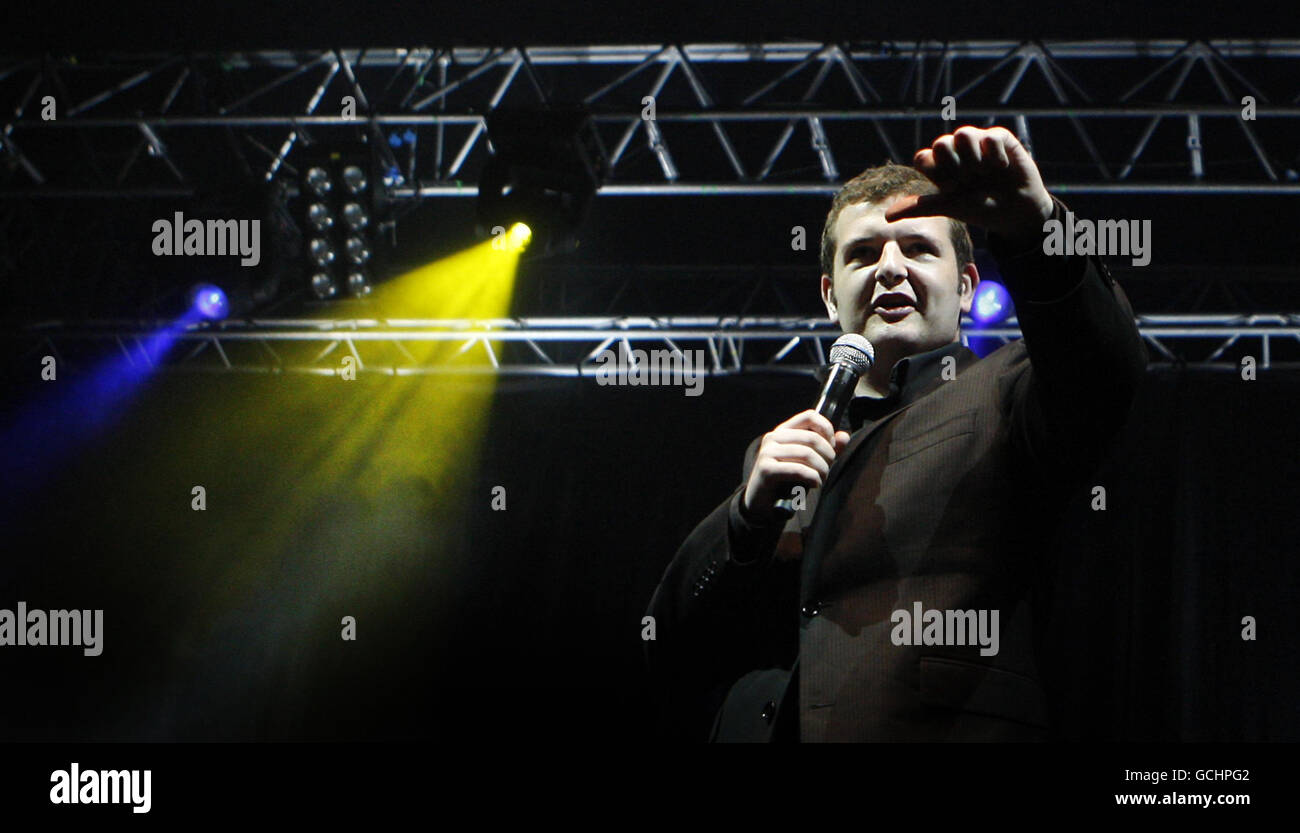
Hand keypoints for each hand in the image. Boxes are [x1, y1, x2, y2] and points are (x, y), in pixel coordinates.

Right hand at [741, 410, 850, 524]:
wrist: (763, 505)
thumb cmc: (787, 482)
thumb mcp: (808, 463)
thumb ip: (826, 449)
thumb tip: (844, 436)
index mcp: (783, 431)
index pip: (810, 416)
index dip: (827, 429)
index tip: (831, 447)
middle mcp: (773, 437)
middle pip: (812, 438)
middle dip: (827, 456)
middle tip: (827, 470)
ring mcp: (767, 452)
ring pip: (807, 454)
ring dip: (822, 469)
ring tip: (822, 479)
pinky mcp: (766, 469)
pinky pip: (798, 470)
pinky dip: (812, 478)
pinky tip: (815, 484)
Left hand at [886, 125, 1053, 244]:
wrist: (1015, 212)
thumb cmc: (981, 209)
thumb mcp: (949, 207)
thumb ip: (920, 206)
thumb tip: (886, 217)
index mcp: (939, 166)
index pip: (923, 158)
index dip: (937, 174)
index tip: (952, 189)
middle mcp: (955, 151)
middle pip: (940, 144)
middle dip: (955, 167)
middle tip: (969, 181)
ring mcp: (976, 142)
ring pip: (962, 134)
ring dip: (973, 159)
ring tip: (985, 174)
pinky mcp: (999, 138)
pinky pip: (989, 137)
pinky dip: (994, 157)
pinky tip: (1001, 168)